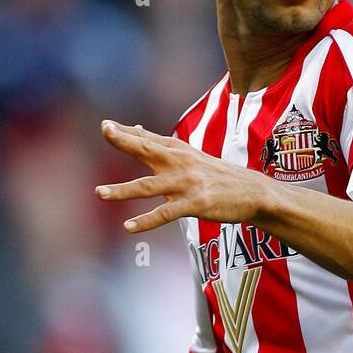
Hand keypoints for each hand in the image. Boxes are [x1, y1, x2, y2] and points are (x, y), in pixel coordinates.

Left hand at [96, 120, 261, 231]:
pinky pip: (165, 213)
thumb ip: (160, 145)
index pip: (148, 138)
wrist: (252, 193)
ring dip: (122, 190)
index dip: (126, 132)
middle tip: (106, 132)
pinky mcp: (195, 204)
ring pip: (148, 186)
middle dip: (125, 141)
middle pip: (147, 150)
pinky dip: (146, 221)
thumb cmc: (217, 175)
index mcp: (179, 150)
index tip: (106, 125)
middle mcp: (181, 162)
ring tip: (99, 192)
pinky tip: (129, 226)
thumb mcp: (190, 155)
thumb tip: (134, 128)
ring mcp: (187, 183)